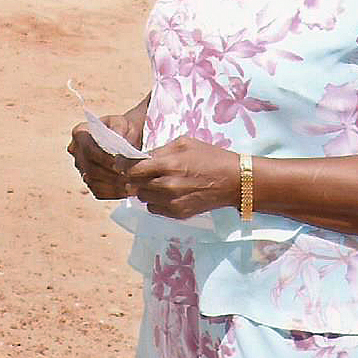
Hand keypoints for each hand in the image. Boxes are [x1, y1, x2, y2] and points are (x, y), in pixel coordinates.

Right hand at [67, 111, 143, 199]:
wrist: (127, 137)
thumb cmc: (124, 128)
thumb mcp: (123, 123)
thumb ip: (119, 130)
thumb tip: (117, 143)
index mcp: (80, 133)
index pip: (89, 150)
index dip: (104, 159)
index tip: (121, 166)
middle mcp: (76, 151)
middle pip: (90, 168)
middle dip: (110, 175)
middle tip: (129, 179)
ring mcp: (81, 167)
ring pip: (93, 181)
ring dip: (112, 186)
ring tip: (131, 187)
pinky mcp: (88, 180)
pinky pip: (97, 191)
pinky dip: (112, 193)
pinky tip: (127, 192)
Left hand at [125, 135, 239, 218]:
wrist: (235, 181)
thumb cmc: (210, 157)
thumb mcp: (183, 143)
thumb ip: (159, 151)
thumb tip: (139, 157)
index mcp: (167, 165)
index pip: (131, 169)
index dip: (123, 165)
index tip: (122, 162)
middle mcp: (167, 186)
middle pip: (134, 184)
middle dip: (133, 177)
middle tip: (141, 171)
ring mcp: (172, 202)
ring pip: (142, 197)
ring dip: (144, 189)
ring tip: (157, 181)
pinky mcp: (178, 213)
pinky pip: (154, 208)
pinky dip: (155, 201)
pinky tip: (166, 192)